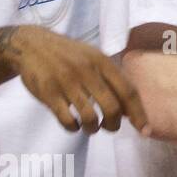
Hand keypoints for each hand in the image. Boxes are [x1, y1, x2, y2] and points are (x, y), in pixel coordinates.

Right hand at [0, 26, 147, 133]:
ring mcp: (67, 82)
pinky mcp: (48, 93)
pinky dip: (73, 128)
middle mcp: (87, 71)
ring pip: (89, 116)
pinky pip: (66, 119)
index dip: (138, 113)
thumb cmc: (70, 55)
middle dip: (114, 124)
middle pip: (112, 107)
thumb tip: (129, 109)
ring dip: (93, 128)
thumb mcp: (94, 58)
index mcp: (103, 62)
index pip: (128, 91)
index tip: (145, 130)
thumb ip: (112, 79)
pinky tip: (74, 125)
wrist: (32, 45)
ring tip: (91, 128)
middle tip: (110, 128)